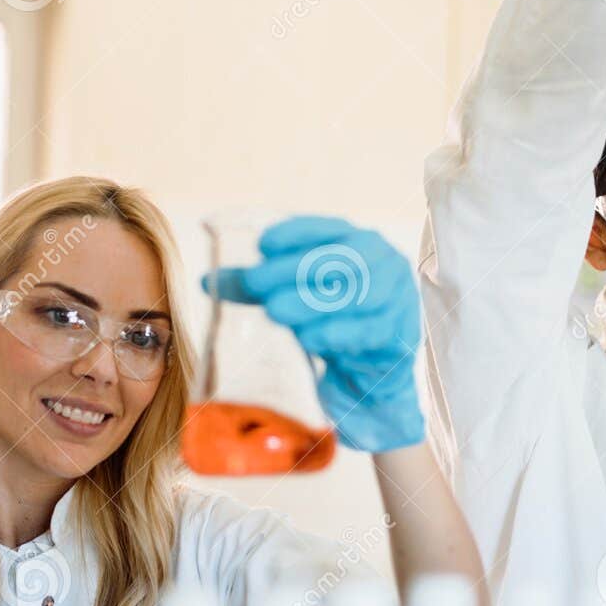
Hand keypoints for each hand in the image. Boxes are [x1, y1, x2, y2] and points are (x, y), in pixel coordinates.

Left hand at [203, 215, 424, 451]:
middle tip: (255, 284)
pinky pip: (371, 334)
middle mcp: (385, 266)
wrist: (370, 376)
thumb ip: (257, 287)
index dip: (299, 233)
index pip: (332, 229)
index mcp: (361, 245)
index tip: (263, 245)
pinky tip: (310, 340)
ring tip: (276, 312)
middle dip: (296, 269)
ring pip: (359, 296)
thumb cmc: (332, 323)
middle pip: (344, 261)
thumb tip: (206, 281)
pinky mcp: (398, 338)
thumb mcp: (295, 298)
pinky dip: (339, 335)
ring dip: (314, 303)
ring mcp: (398, 301)